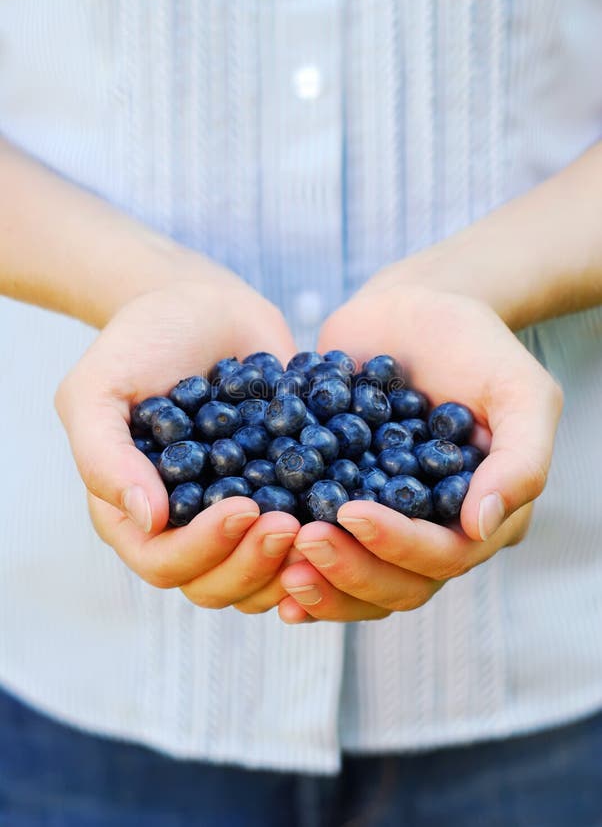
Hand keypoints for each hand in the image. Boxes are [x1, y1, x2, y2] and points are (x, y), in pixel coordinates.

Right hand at [55, 277, 300, 612]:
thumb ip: (104, 456)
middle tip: (291, 523)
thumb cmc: (141, 341)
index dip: (205, 550)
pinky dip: (325, 535)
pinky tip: (351, 512)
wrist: (201, 304)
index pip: (164, 563)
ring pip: (264, 574)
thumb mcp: (98, 388)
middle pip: (218, 584)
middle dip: (255, 562)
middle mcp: (185, 525)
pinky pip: (302, 534)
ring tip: (324, 523)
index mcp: (134, 512)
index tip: (245, 507)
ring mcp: (235, 511)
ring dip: (294, 561)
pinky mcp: (279, 489)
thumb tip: (150, 519)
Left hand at [278, 285, 562, 622]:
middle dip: (351, 571)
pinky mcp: (344, 501)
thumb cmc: (473, 343)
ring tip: (279, 560)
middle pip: (398, 585)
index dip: (399, 545)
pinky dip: (295, 562)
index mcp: (481, 514)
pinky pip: (325, 548)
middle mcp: (436, 530)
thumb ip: (520, 458)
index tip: (352, 513)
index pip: (445, 555)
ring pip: (360, 583)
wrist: (413, 307)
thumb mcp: (519, 389)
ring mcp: (388, 521)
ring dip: (321, 583)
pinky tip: (264, 559)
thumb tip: (481, 526)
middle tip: (304, 541)